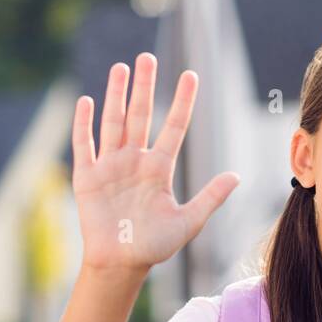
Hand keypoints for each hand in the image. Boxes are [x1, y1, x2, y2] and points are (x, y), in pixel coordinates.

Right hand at [71, 52, 239, 272]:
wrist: (122, 264)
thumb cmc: (154, 246)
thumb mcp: (188, 222)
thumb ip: (211, 198)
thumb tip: (236, 176)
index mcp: (159, 169)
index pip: (173, 127)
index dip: (182, 102)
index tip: (191, 75)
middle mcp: (135, 161)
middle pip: (141, 116)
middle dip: (144, 87)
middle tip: (148, 57)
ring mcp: (110, 167)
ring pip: (113, 123)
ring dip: (116, 95)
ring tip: (121, 68)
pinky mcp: (88, 177)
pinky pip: (85, 145)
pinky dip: (84, 124)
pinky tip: (87, 101)